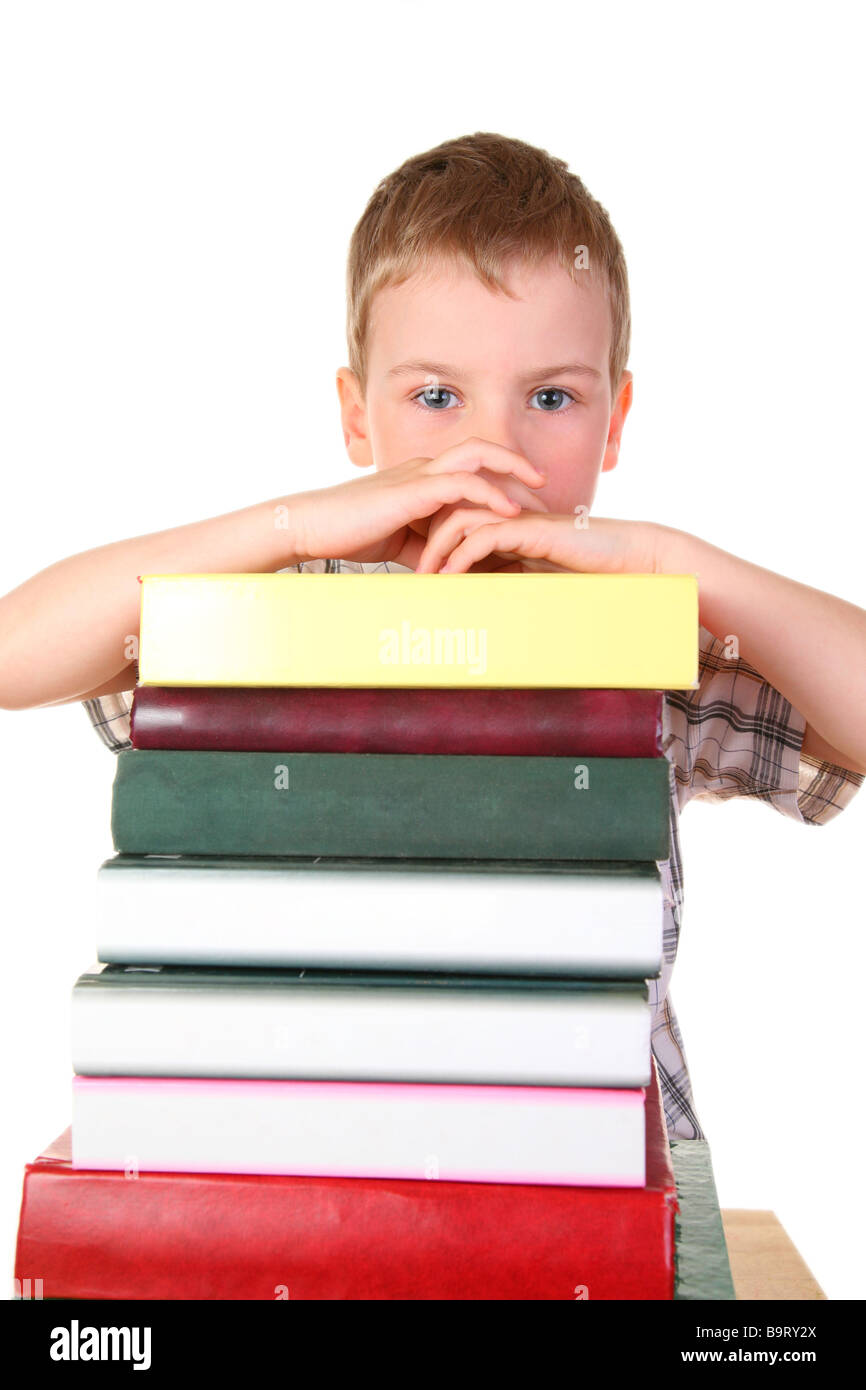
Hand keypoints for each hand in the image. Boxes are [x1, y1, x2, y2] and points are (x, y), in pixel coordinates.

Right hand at [287, 437, 546, 569]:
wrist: (314, 528)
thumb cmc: (351, 534)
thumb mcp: (402, 544)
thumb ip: (431, 549)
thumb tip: (456, 570)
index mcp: (422, 478)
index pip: (470, 467)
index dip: (501, 478)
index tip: (527, 499)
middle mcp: (424, 468)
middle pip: (480, 449)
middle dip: (516, 461)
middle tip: (544, 482)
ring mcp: (418, 474)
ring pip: (476, 456)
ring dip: (512, 469)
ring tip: (539, 490)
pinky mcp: (413, 489)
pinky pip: (461, 483)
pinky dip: (489, 494)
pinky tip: (509, 512)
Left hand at [415, 508, 663, 576]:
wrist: (628, 559)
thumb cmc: (590, 573)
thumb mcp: (538, 584)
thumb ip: (510, 587)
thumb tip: (483, 615)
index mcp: (506, 526)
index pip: (457, 525)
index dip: (433, 546)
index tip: (415, 574)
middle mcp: (508, 518)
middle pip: (450, 516)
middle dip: (424, 543)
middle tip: (410, 574)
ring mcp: (518, 520)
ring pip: (460, 521)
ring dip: (437, 549)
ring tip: (424, 577)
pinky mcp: (529, 529)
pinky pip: (484, 536)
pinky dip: (462, 556)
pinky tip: (450, 576)